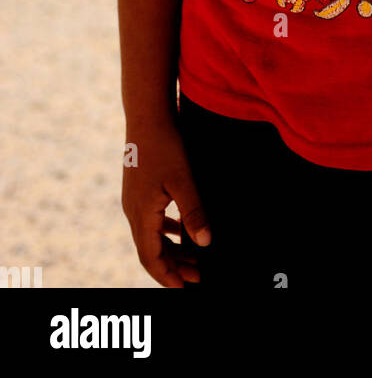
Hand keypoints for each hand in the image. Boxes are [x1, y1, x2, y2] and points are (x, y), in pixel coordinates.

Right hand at [122, 119, 210, 286]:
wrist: (147, 114)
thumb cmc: (165, 144)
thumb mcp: (184, 179)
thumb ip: (194, 212)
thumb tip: (205, 243)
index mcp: (141, 214)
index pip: (151, 258)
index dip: (167, 277)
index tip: (185, 289)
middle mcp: (133, 211)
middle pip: (151, 251)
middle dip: (174, 267)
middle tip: (198, 276)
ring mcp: (134, 200)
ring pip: (151, 235)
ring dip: (171, 249)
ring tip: (194, 257)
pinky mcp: (139, 189)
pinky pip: (152, 220)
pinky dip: (167, 231)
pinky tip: (183, 229)